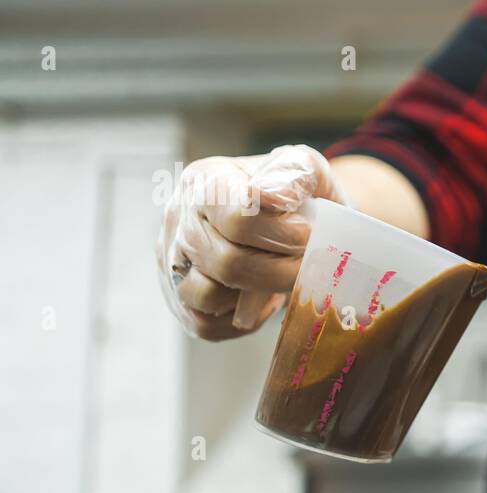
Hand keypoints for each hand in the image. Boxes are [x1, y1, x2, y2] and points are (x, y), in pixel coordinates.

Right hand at [155, 144, 343, 339]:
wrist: (296, 221)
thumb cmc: (296, 195)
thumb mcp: (305, 168)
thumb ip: (294, 173)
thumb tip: (271, 197)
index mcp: (205, 181)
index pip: (236, 218)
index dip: (280, 234)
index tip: (307, 232)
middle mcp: (178, 219)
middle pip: (226, 262)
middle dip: (280, 270)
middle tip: (307, 264)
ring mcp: (173, 262)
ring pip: (207, 296)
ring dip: (258, 294)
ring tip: (283, 279)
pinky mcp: (180, 299)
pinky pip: (205, 324)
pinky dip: (240, 320)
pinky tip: (263, 297)